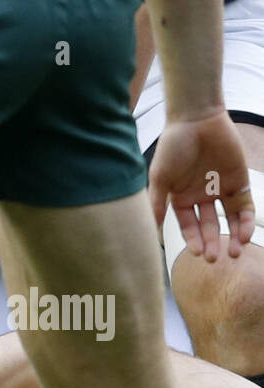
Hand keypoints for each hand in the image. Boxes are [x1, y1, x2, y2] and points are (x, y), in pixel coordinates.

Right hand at [150, 110, 256, 261]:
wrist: (196, 119)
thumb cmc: (173, 147)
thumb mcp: (160, 178)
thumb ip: (157, 204)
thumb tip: (152, 232)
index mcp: (181, 199)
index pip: (188, 226)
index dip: (193, 241)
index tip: (197, 253)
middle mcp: (201, 197)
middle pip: (208, 226)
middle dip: (212, 243)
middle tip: (215, 259)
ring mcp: (221, 189)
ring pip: (228, 220)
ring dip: (232, 237)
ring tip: (234, 253)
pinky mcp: (239, 181)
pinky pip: (244, 206)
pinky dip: (245, 221)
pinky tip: (244, 233)